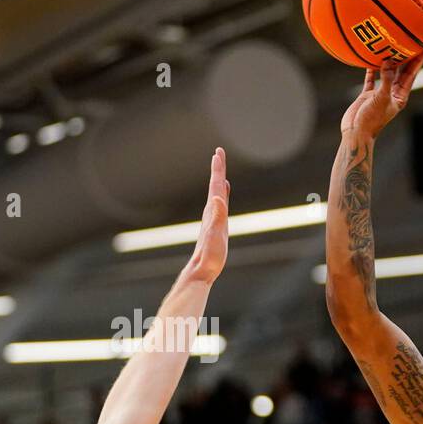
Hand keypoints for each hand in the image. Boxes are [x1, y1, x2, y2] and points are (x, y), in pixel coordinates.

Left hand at [186, 147, 229, 284]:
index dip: (218, 169)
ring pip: (216, 194)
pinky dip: (221, 196)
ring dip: (218, 181)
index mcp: (212, 212)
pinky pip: (219, 206)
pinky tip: (221, 195)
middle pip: (215, 186)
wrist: (201, 271)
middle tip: (219, 153)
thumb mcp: (216, 235)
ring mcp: (213, 219)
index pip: (215, 186)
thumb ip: (217, 216)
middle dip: (218, 169)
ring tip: (220, 170)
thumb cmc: (209, 256)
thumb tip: (217, 196)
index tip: (218, 153)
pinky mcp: (215, 227)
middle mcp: (211, 213)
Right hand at [340, 49, 422, 138]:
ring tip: (390, 46)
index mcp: (400, 96)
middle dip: (405, 58)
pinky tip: (370, 59)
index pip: (411, 75)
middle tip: (409, 41)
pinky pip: (371, 79)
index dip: (418, 61)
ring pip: (386, 73)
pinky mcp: (367, 95)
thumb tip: (388, 61)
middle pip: (401, 72)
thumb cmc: (372, 120)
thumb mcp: (382, 98)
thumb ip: (386, 79)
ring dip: (388, 61)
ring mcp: (380, 94)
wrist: (356, 133)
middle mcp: (392, 94)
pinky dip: (371, 69)